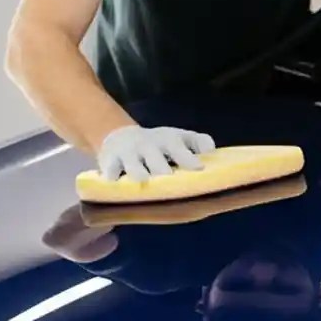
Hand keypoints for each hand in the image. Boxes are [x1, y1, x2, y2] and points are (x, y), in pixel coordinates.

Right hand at [97, 125, 215, 181]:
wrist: (120, 138)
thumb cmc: (158, 145)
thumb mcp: (179, 138)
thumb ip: (198, 142)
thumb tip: (212, 151)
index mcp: (167, 140)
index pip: (178, 148)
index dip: (187, 158)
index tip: (197, 169)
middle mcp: (147, 146)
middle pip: (155, 159)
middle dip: (161, 168)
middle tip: (169, 178)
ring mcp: (128, 154)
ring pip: (133, 165)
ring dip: (138, 172)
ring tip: (142, 180)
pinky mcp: (109, 162)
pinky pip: (109, 170)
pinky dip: (110, 175)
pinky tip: (112, 182)